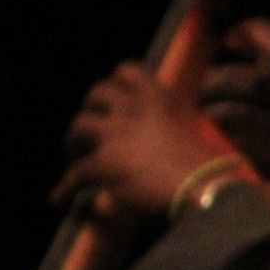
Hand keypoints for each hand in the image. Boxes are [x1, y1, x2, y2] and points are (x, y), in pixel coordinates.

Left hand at [53, 61, 250, 219]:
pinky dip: (64, 188)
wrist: (205, 186)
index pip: (128, 71)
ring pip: (79, 126)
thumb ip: (170, 126)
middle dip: (89, 108)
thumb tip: (157, 142)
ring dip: (73, 141)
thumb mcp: (193, 131)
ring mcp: (116, 133)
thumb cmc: (210, 166)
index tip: (111, 96)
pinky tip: (59, 198)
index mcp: (161, 97)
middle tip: (89, 127)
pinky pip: (74, 174)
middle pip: (97, 93)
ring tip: (73, 157)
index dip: (115, 83)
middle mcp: (135, 108)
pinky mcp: (103, 162)